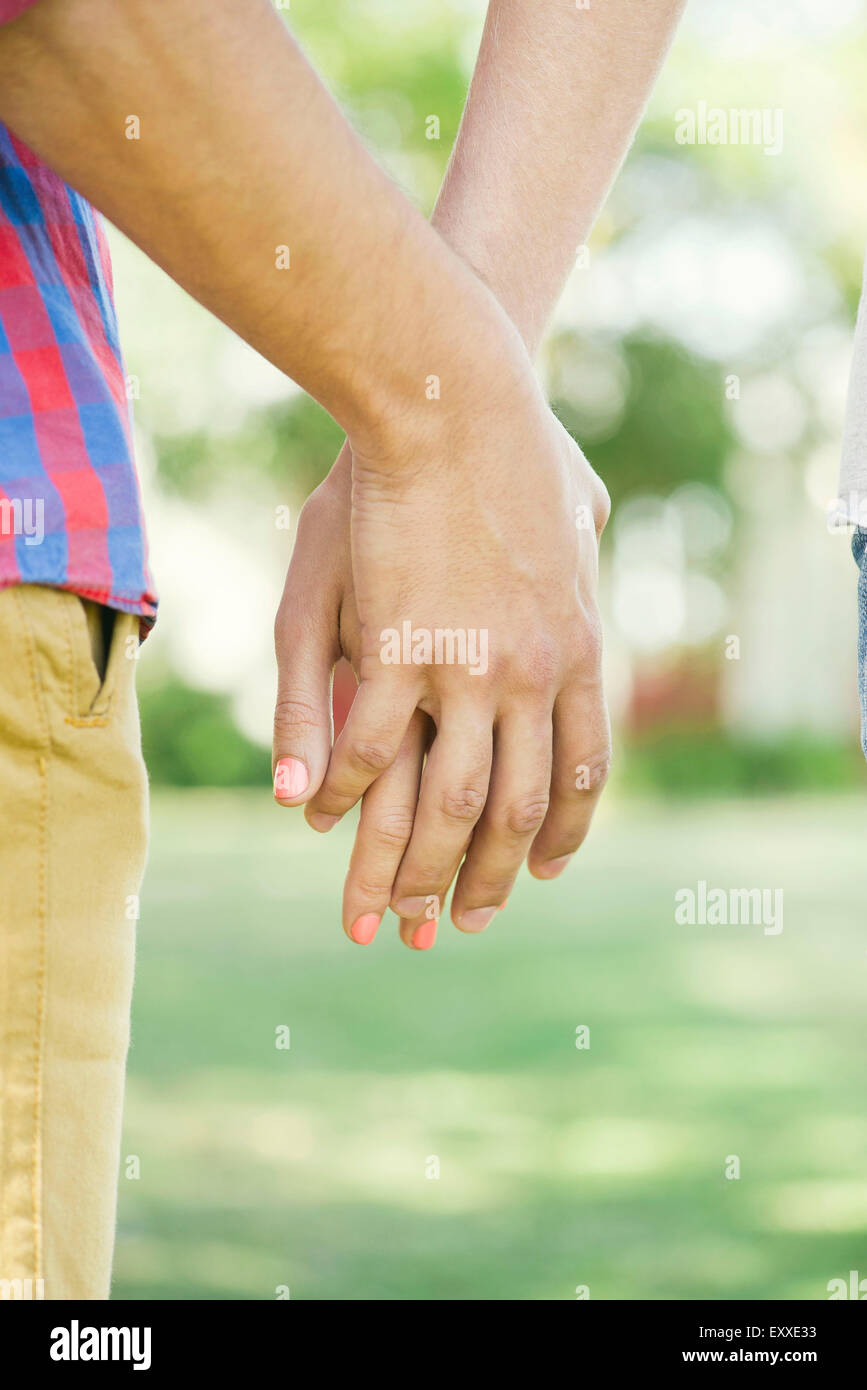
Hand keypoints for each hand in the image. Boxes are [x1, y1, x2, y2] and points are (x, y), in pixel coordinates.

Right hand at [274, 363, 611, 946]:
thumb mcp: (578, 503)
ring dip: (409, 869)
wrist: (459, 403)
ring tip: (385, 918)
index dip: (558, 833)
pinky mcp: (397, 649)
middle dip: (482, 881)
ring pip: (442, 801)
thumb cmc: (516, 444)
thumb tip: (598, 528)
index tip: (539, 872)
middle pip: (511, 808)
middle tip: (458, 928)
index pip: (580, 774)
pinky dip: (342, 791)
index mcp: (581, 652)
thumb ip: (585, 539)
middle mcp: (534, 676)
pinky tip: (321, 820)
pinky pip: (370, 745)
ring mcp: (468, 669)